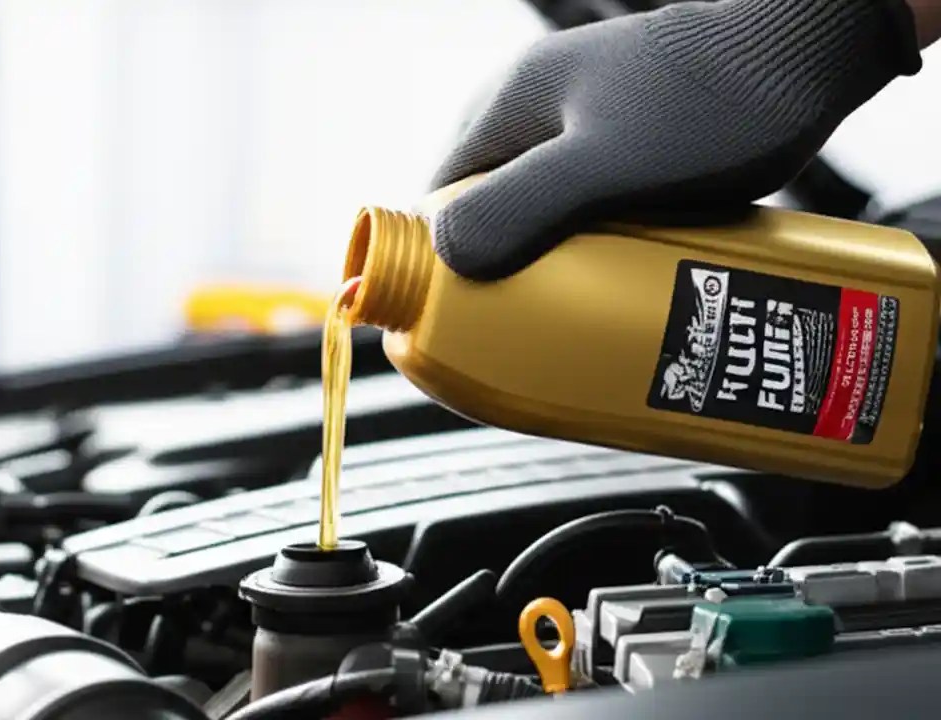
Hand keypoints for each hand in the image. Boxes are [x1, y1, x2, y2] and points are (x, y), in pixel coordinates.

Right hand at [431, 0, 923, 280]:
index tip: (470, 319)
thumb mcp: (605, 161)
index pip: (439, 199)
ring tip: (574, 313)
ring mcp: (580, 126)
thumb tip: (449, 254)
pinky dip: (589, 249)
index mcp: (507, 104)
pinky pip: (582, 208)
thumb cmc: (712, 99)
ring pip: (538, 214)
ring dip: (549, 264)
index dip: (443, 261)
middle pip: (487, 211)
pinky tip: (613, 281)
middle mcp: (534, 111)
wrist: (806, 55)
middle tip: (530, 326)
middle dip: (502, 269)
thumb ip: (523, 203)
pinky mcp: (624, 145)